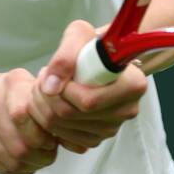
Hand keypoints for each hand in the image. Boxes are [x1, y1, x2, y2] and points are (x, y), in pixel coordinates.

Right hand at [0, 69, 59, 173]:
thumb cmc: (16, 96)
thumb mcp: (36, 90)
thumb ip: (54, 108)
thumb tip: (73, 138)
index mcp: (12, 82)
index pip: (25, 117)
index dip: (45, 136)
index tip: (54, 139)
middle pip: (20, 145)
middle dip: (42, 155)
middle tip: (48, 151)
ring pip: (11, 160)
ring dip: (31, 164)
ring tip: (37, 157)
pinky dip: (17, 170)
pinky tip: (23, 161)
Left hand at [29, 21, 148, 153]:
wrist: (98, 58)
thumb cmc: (92, 45)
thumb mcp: (79, 34)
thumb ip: (65, 56)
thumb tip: (51, 87)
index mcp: (132, 85)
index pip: (88, 101)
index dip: (63, 89)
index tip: (52, 72)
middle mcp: (127, 110)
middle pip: (71, 116)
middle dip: (46, 97)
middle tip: (41, 79)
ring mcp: (112, 127)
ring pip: (64, 129)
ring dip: (44, 108)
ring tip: (46, 88)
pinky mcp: (98, 138)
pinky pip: (65, 139)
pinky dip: (50, 123)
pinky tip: (52, 104)